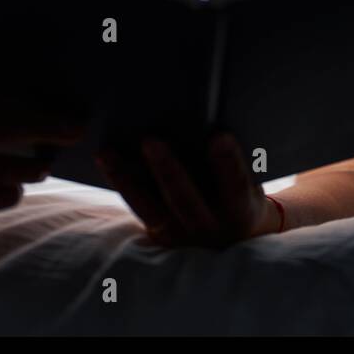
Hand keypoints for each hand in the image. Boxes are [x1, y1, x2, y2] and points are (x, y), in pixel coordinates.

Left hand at [94, 131, 278, 247]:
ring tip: (109, 151)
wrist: (236, 236)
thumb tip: (203, 117)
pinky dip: (120, 181)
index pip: (235, 186)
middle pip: (185, 200)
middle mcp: (209, 228)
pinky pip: (136, 206)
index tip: (219, 135)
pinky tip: (105, 157)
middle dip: (167, 170)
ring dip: (129, 178)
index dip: (227, 162)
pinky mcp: (160, 233)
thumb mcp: (248, 181)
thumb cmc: (240, 192)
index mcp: (240, 212)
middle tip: (150, 139)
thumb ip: (230, 161)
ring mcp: (181, 235)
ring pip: (151, 208)